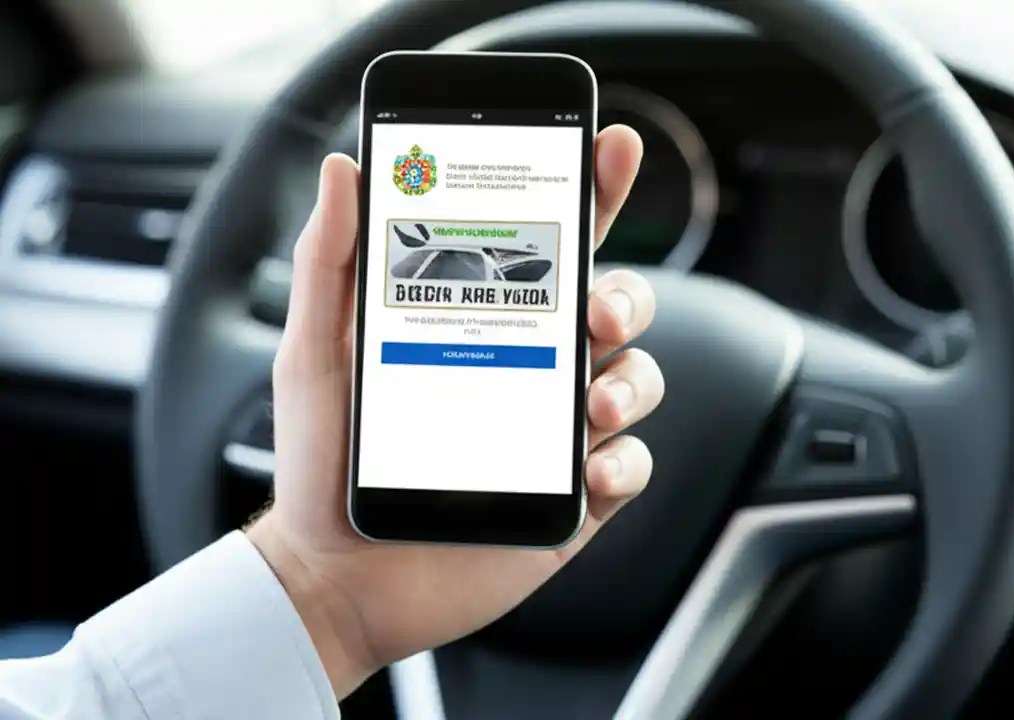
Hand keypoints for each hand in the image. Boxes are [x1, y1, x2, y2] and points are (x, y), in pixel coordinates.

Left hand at [246, 125, 661, 697]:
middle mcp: (535, 367)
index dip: (591, 189)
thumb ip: (330, 260)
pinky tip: (589, 471)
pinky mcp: (574, 498)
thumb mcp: (316, 351)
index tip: (610, 142)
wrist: (335, 575)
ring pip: (638, 380)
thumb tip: (343, 166)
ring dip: (631, 381)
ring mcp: (557, 433)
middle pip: (616, 306)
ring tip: (590, 405)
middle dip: (625, 296)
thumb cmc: (323, 461)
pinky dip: (624, 462)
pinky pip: (631, 465)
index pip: (552, 242)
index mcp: (487, 321)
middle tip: (595, 312)